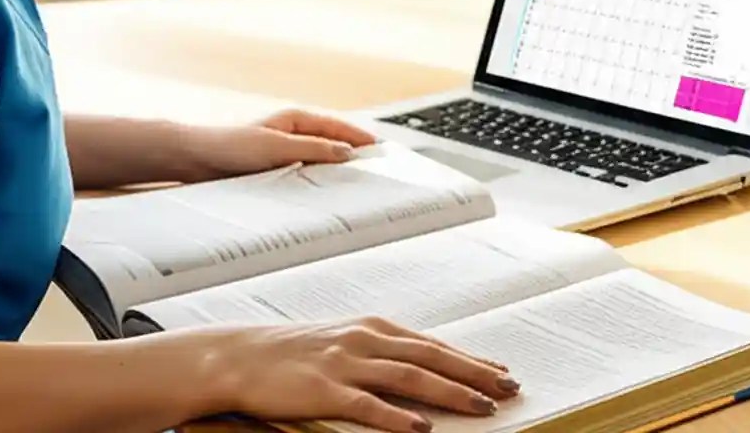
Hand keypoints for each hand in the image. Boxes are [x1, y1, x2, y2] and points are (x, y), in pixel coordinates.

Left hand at [188, 109, 378, 180]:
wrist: (196, 159)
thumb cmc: (230, 146)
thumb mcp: (276, 147)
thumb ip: (313, 148)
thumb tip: (347, 151)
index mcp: (297, 119)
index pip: (340, 127)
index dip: (363, 138)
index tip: (385, 151)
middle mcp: (294, 132)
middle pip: (335, 142)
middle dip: (357, 154)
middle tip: (381, 170)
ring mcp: (286, 150)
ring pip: (322, 159)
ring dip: (339, 169)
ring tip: (360, 185)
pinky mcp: (276, 167)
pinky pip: (307, 172)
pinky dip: (321, 180)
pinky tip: (327, 195)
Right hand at [202, 316, 518, 431]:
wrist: (240, 357)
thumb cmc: (295, 354)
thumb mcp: (344, 343)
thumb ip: (383, 353)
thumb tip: (425, 369)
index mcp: (373, 328)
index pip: (433, 345)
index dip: (471, 359)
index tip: (503, 372)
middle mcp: (365, 340)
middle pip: (431, 357)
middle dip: (474, 373)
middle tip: (510, 388)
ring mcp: (344, 363)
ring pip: (409, 377)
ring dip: (450, 393)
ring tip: (482, 407)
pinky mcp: (324, 389)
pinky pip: (367, 405)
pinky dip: (396, 417)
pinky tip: (421, 429)